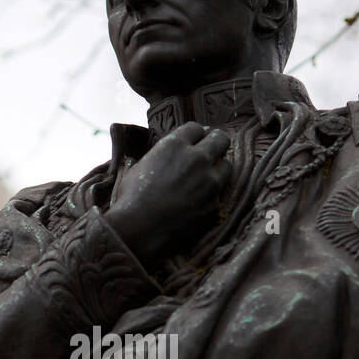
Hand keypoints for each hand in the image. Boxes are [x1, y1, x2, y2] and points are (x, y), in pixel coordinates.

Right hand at [105, 120, 230, 269]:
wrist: (139, 230)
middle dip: (215, 143)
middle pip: (220, 139)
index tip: (194, 141)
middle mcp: (197, 159)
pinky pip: (220, 193)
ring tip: (205, 179)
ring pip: (226, 166)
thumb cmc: (131, 199)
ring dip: (218, 170)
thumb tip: (167, 153)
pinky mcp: (215, 204)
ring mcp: (209, 182)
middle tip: (210, 152)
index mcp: (174, 145)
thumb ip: (160, 155)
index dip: (195, 135)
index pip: (196, 128)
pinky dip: (213, 195)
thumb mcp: (140, 166)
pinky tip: (199, 201)